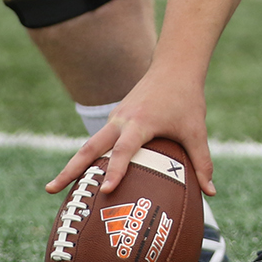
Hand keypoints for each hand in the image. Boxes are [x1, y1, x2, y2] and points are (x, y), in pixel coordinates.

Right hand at [47, 69, 213, 199]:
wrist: (174, 67)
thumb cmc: (187, 99)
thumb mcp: (197, 131)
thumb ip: (202, 162)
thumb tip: (210, 193)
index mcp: (141, 122)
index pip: (125, 150)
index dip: (116, 170)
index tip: (106, 189)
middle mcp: (122, 120)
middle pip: (90, 148)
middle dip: (70, 169)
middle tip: (50, 190)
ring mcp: (116, 118)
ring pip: (89, 144)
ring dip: (72, 164)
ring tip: (53, 188)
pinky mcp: (115, 118)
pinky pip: (98, 140)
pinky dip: (86, 157)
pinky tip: (80, 175)